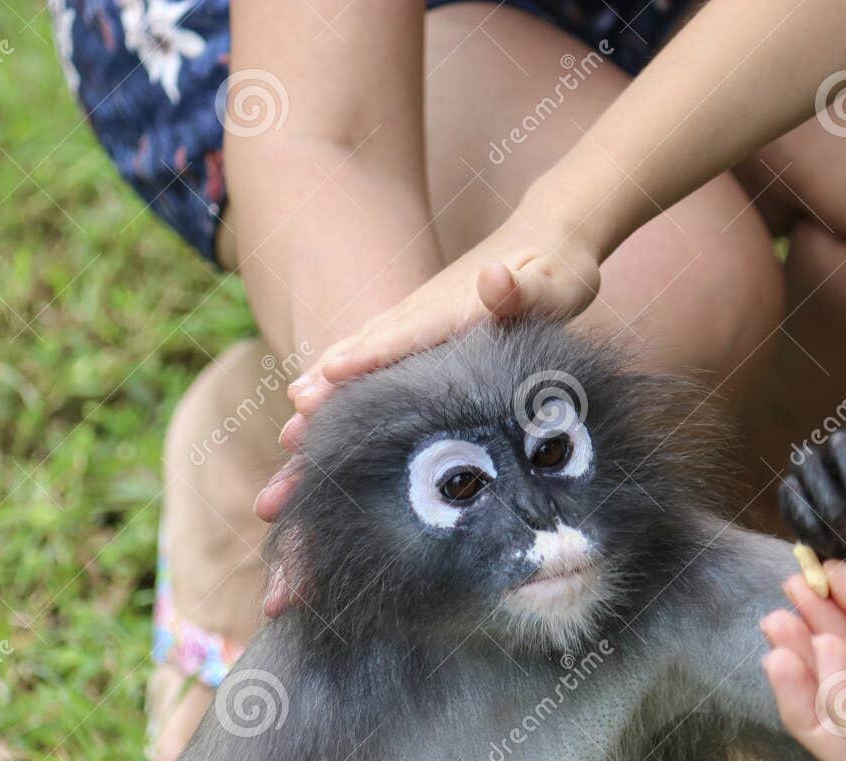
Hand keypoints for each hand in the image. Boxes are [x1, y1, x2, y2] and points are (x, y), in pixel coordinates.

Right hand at [254, 216, 602, 524]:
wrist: (547, 240)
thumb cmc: (557, 268)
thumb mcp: (554, 278)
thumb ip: (524, 285)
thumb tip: (493, 277)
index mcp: (450, 309)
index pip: (402, 336)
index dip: (366, 359)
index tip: (326, 376)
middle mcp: (420, 316)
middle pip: (364, 355)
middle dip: (325, 392)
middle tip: (289, 429)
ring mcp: (412, 324)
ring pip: (358, 361)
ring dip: (322, 394)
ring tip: (288, 435)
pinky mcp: (413, 335)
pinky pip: (369, 363)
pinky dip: (339, 387)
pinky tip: (316, 411)